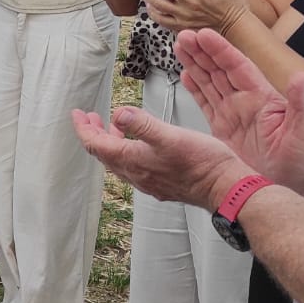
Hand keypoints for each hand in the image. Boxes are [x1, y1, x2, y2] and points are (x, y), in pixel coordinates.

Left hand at [72, 103, 250, 210]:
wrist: (226, 188)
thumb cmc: (202, 163)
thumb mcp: (171, 135)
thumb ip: (142, 124)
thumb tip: (118, 114)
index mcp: (133, 161)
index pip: (96, 145)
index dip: (83, 128)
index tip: (77, 114)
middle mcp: (136, 174)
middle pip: (104, 154)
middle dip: (93, 134)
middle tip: (89, 117)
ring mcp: (148, 181)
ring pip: (118, 161)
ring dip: (110, 142)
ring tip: (111, 125)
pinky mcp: (160, 183)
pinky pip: (133, 167)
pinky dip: (127, 151)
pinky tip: (138, 143)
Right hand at [175, 29, 303, 195]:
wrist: (294, 184)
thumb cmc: (303, 159)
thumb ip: (301, 103)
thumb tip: (300, 77)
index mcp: (262, 97)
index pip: (238, 67)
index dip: (220, 50)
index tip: (205, 35)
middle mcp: (245, 101)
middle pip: (220, 70)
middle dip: (202, 51)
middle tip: (185, 35)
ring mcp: (233, 114)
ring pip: (210, 82)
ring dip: (195, 64)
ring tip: (180, 46)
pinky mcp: (223, 129)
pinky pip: (206, 103)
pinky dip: (195, 89)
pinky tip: (185, 75)